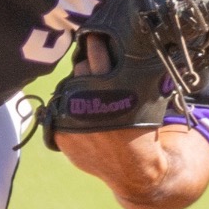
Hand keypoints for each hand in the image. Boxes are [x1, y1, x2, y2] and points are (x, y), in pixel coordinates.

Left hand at [53, 37, 208, 208]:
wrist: (134, 171)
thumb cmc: (144, 131)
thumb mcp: (147, 99)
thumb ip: (136, 75)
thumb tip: (139, 45)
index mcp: (113, 91)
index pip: (97, 55)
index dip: (97, 44)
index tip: (96, 36)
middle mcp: (89, 102)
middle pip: (80, 69)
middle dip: (87, 64)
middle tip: (93, 64)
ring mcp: (72, 119)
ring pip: (68, 88)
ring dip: (77, 86)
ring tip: (88, 91)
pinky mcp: (62, 134)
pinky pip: (61, 111)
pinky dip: (70, 110)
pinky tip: (82, 112)